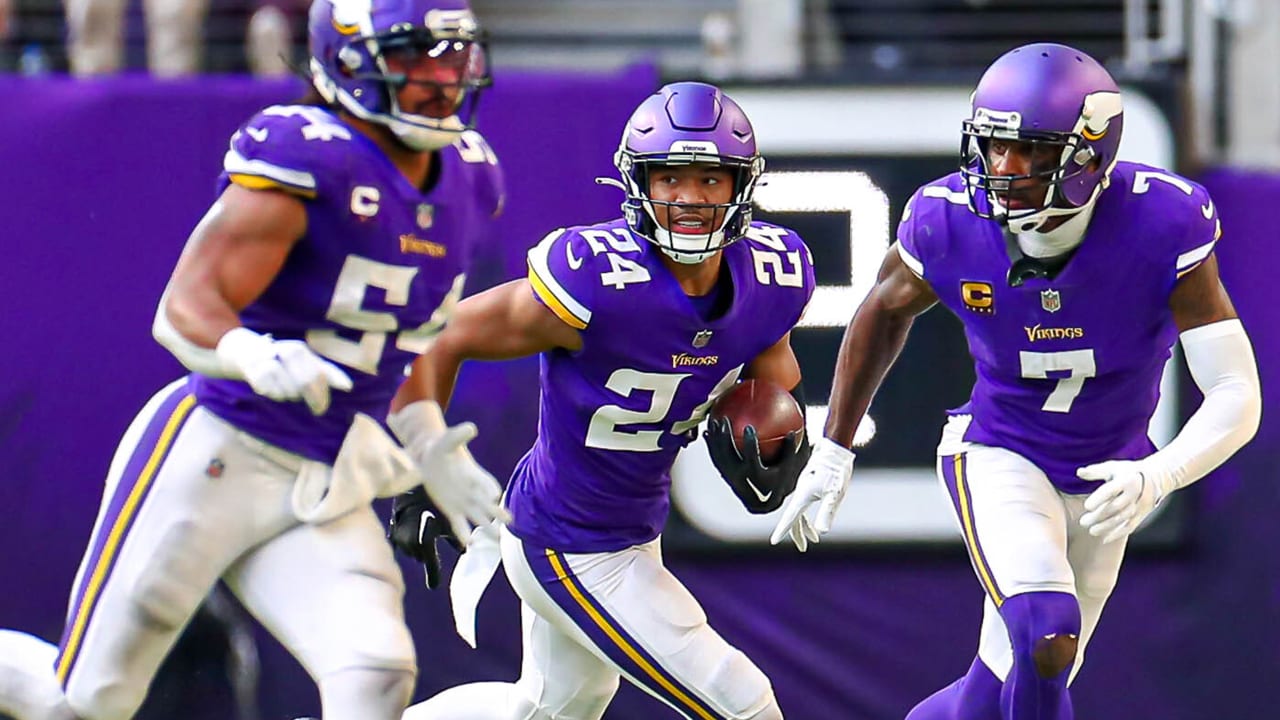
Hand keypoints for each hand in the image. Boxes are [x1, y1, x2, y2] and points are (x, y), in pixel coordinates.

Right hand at [216, 327, 351, 414]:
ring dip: (290, 396)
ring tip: (287, 391)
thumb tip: (348, 387)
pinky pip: (270, 391)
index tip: (323, 408)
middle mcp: (284, 352)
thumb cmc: (285, 362)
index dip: (323, 394)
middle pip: (304, 383)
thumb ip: (328, 373)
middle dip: (313, 399)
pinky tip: (273, 390)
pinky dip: (274, 394)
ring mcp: (269, 361)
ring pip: (288, 390)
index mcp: (299, 350)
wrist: (249, 353)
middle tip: (317, 410)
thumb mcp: (307, 364)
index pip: (317, 375)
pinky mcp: (254, 371)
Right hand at [389, 487, 461, 588]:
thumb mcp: (449, 522)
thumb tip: (465, 550)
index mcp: (426, 543)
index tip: (433, 586)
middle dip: (425, 552)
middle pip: (420, 556)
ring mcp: (400, 538)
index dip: (433, 577)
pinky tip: (407, 536)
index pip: (431, 566)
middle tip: (429, 541)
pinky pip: (398, 543)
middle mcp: (411, 543)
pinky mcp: (392, 531)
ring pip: (410, 550)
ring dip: (415, 546)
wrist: (415, 487)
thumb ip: (456, 539)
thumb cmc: (437, 505)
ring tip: (421, 532)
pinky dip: (404, 541)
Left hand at [412, 421, 508, 544]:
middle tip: (509, 522)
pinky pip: (459, 524)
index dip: (489, 488)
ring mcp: (463, 502)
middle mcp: (473, 490)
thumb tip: (471, 428)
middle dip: (498, 512)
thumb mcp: (448, 440)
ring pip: (478, 517)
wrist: (430, 460)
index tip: (494, 495)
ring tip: (498, 539)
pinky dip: (464, 533)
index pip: (486, 483)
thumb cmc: (441, 448)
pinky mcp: (452, 510)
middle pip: (488, 503)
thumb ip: (459, 436)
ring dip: (487, 527)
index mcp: (475, 474)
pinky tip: (469, 544)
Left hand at [704, 418, 810, 513]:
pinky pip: (715, 458)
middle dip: (725, 438)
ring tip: (713, 421)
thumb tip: (791, 432)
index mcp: (757, 477)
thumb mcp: (790, 466)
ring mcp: (730, 478)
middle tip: (725, 420)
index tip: (749, 427)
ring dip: (714, 439)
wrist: (766, 502)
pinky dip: (710, 445)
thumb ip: (790, 450)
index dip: (750, 445)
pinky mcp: (724, 475)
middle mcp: (741, 480)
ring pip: (719, 457)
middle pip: (730, 458)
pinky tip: (707, 431)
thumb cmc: (781, 479)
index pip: (752, 460)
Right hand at [769, 438, 854, 550]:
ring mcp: (804, 489)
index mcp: (803, 496)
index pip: (790, 518)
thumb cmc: (836, 471)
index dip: (782, 531)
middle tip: (803, 548)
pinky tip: (816, 521)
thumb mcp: (835, 494)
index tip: (773, 541)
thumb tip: (822, 532)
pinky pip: (804, 505)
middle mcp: (800, 493)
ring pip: (800, 512)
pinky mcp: (810, 486)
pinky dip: (808, 516)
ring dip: (805, 526)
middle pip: (794, 518)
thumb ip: (827, 512)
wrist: (834, 449)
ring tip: (815, 539)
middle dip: (797, 534)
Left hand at [1077, 460, 1164, 543]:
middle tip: (1082, 522)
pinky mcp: (1142, 515)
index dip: (1099, 498)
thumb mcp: (1113, 467)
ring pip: (1122, 519)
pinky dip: (1118, 533)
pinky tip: (1105, 539)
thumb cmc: (1127, 472)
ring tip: (1091, 531)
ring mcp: (1139, 505)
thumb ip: (1095, 471)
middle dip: (1099, 516)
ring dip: (1107, 527)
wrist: (1156, 477)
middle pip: (1116, 507)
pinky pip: (1130, 526)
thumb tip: (1079, 472)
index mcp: (1125, 480)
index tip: (1086, 506)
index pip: (1111, 490)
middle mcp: (1134, 493)